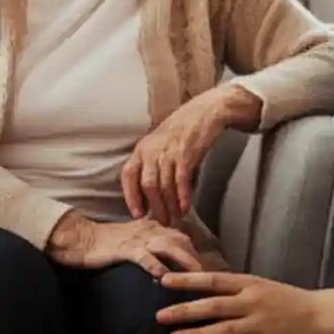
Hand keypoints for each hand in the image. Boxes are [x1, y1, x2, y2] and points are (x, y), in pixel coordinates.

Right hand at [46, 212, 204, 277]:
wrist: (80, 238)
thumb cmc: (106, 243)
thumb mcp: (134, 239)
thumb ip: (151, 244)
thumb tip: (169, 259)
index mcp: (152, 226)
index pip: (182, 236)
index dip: (196, 251)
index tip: (208, 268)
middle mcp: (149, 229)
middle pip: (181, 240)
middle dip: (196, 258)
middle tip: (209, 277)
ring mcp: (137, 238)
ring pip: (168, 247)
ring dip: (184, 262)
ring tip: (197, 277)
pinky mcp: (124, 249)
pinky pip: (145, 257)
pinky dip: (157, 267)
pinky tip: (165, 278)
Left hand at [122, 86, 260, 224]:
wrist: (205, 111)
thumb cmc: (182, 129)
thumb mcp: (159, 143)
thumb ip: (152, 163)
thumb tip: (151, 193)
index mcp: (142, 148)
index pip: (128, 175)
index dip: (131, 196)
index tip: (137, 213)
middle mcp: (152, 150)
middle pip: (148, 186)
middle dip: (154, 207)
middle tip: (161, 222)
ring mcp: (169, 152)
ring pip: (164, 186)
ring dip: (169, 206)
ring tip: (174, 218)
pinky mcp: (186, 154)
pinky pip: (181, 181)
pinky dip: (182, 197)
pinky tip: (185, 207)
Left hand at [157, 272, 323, 333]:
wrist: (319, 317)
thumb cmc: (287, 300)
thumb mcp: (261, 286)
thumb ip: (235, 289)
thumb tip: (203, 290)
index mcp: (250, 284)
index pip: (213, 280)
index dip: (188, 280)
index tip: (165, 281)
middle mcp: (252, 303)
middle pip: (212, 307)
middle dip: (184, 311)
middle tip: (161, 315)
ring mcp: (258, 326)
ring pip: (220, 331)